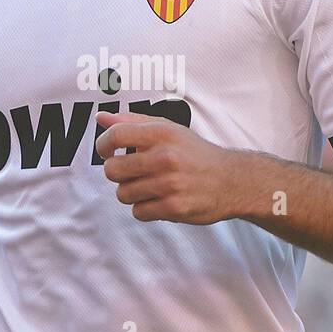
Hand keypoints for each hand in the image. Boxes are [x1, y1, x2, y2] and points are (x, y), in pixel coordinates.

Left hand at [94, 111, 238, 223]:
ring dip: (131, 192)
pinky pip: (139, 212)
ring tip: (148, 186)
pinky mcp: (174, 208)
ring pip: (123, 194)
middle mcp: (166, 157)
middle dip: (117, 173)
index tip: (106, 151)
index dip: (103, 145)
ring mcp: (170, 184)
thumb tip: (101, 119)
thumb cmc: (194, 153)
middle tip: (131, 172)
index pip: (116, 136)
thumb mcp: (168, 129)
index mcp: (162, 133)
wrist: (231, 180)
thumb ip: (133, 122)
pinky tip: (158, 200)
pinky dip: (144, 209)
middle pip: (113, 170)